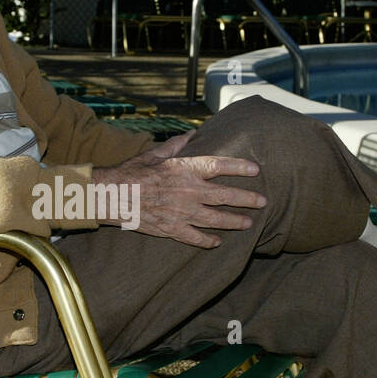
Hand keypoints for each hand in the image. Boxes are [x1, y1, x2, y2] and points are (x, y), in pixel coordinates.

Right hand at [92, 135, 265, 247]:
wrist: (113, 196)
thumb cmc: (133, 172)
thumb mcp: (155, 153)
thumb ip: (177, 146)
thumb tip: (192, 135)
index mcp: (186, 169)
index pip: (220, 166)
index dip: (240, 168)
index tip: (255, 170)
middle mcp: (189, 191)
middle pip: (226, 196)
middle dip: (247, 199)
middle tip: (262, 201)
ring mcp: (182, 212)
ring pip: (216, 219)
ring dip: (235, 221)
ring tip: (248, 223)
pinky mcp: (173, 229)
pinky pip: (196, 238)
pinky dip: (208, 241)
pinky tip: (217, 242)